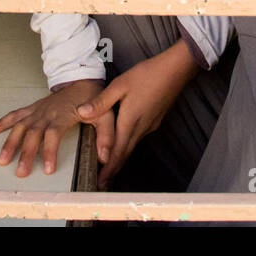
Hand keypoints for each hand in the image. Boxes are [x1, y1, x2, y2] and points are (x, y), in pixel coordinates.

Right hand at [0, 79, 107, 176]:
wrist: (82, 79)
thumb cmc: (93, 100)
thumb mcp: (105, 116)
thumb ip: (106, 136)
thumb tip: (106, 156)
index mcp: (63, 115)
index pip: (53, 133)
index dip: (50, 151)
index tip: (49, 169)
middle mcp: (47, 113)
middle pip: (33, 134)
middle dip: (26, 153)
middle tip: (21, 172)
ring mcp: (37, 110)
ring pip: (20, 126)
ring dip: (10, 143)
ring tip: (2, 160)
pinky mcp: (32, 109)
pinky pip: (14, 115)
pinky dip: (1, 123)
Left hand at [75, 41, 197, 187]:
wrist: (175, 70)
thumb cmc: (147, 74)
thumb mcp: (119, 84)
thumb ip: (101, 102)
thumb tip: (81, 113)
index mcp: (129, 121)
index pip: (116, 152)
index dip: (107, 169)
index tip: (99, 183)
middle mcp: (141, 128)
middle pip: (124, 155)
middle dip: (112, 171)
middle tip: (101, 185)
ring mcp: (149, 126)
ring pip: (131, 148)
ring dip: (119, 160)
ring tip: (107, 170)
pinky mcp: (153, 121)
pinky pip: (137, 139)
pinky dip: (127, 148)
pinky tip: (121, 146)